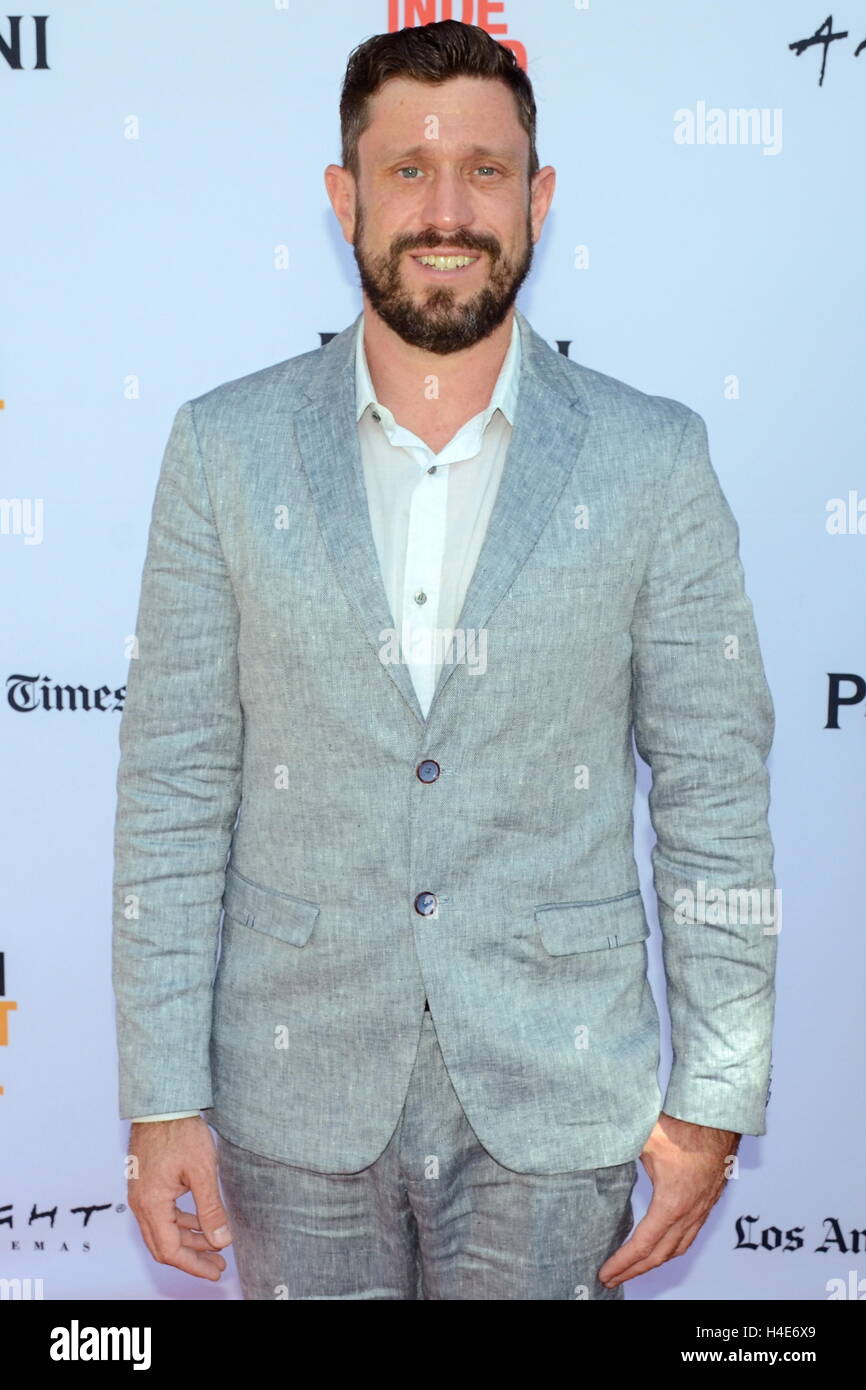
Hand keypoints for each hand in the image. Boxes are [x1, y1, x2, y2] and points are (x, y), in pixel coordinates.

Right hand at [127, 1115, 232, 1280]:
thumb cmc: (180, 1132)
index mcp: (151, 1204)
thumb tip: (221, 1240)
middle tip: (218, 1264)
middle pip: (164, 1245)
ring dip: (188, 1240)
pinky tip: (199, 1222)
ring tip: (215, 1243)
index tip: (215, 1270)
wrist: (162, 1104)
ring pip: (163, 1230)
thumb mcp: (203, 1171)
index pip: (170, 1250)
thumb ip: (211, 1209)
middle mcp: (140, 1204)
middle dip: (192, 1258)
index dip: (194, 1265)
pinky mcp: (146, 1184)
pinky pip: (162, 1214)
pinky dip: (181, 1223)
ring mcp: (141, 1194)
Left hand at [597, 1111, 738, 1289]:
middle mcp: (688, 1214)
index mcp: (671, 1204)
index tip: (605, 1272)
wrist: (716, 1119)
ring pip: (677, 1249)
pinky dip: (672, 1249)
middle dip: (633, 1271)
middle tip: (612, 1279)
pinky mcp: (706, 1203)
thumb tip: (591, 1152)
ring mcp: (700, 1211)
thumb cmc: (682, 1128)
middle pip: (659, 1256)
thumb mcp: (642, 1140)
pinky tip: (661, 1248)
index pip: (643, 1245)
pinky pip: (689, 1237)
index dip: (622, 1262)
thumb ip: (617, 1150)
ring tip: (634, 1269)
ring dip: (654, 1264)